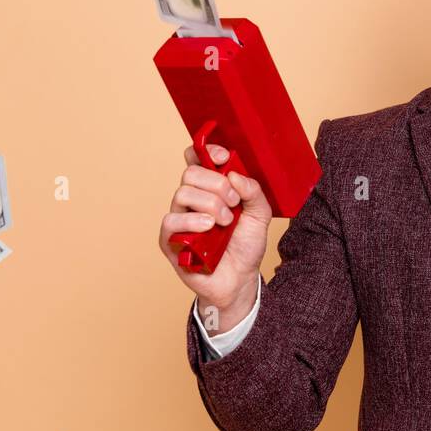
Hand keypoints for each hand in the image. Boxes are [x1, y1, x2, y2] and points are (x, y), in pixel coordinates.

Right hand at [158, 142, 271, 326]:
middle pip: (191, 173)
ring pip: (182, 193)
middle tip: (234, 202)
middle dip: (217, 184)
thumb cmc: (245, 245)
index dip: (207, 152)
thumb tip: (235, 174)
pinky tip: (208, 228)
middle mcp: (192, 200)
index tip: (224, 158)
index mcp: (211, 189)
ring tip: (225, 222)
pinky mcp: (170, 239)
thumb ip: (253, 191)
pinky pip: (171, 220)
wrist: (240, 279)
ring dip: (210, 204)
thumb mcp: (260, 214)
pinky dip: (192, 221)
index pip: (197, 159)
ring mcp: (180, 218)